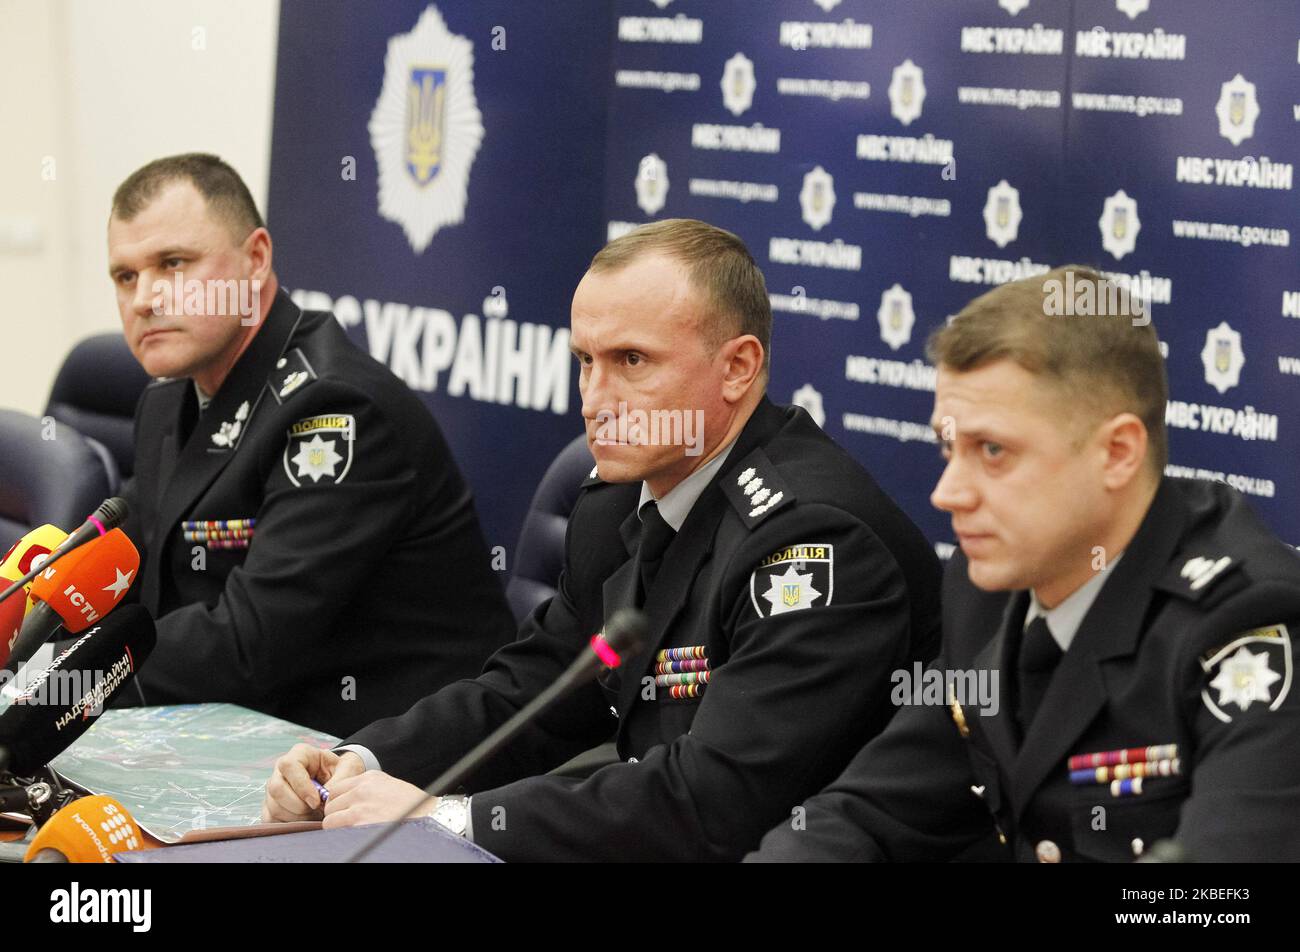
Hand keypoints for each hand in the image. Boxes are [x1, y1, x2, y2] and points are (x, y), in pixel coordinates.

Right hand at [261, 744, 364, 822]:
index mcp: (300, 754)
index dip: (301, 786)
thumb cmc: (341, 771)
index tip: (316, 801)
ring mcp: (274, 787)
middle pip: (276, 788)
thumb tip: (326, 796)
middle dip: (298, 806)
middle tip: (316, 810)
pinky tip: (304, 821)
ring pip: (273, 806)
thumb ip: (341, 779)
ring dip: (295, 817)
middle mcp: (282, 769)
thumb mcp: (348, 768)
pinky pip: (270, 819)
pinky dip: (288, 824)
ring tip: (314, 814)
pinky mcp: (271, 805)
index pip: (289, 766)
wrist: (337, 780)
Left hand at [320, 771, 436, 828]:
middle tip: (347, 822)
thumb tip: (350, 801)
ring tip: (350, 831)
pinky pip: (336, 832)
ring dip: (337, 826)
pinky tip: (353, 836)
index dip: (337, 801)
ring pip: (330, 819)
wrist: (430, 817)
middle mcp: (362, 790)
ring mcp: (359, 808)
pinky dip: (341, 836)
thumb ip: (369, 789)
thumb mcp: (390, 786)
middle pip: (330, 803)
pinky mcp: (359, 825)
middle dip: (336, 814)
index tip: (342, 809)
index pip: (336, 788)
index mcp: (369, 779)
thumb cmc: (414, 806)